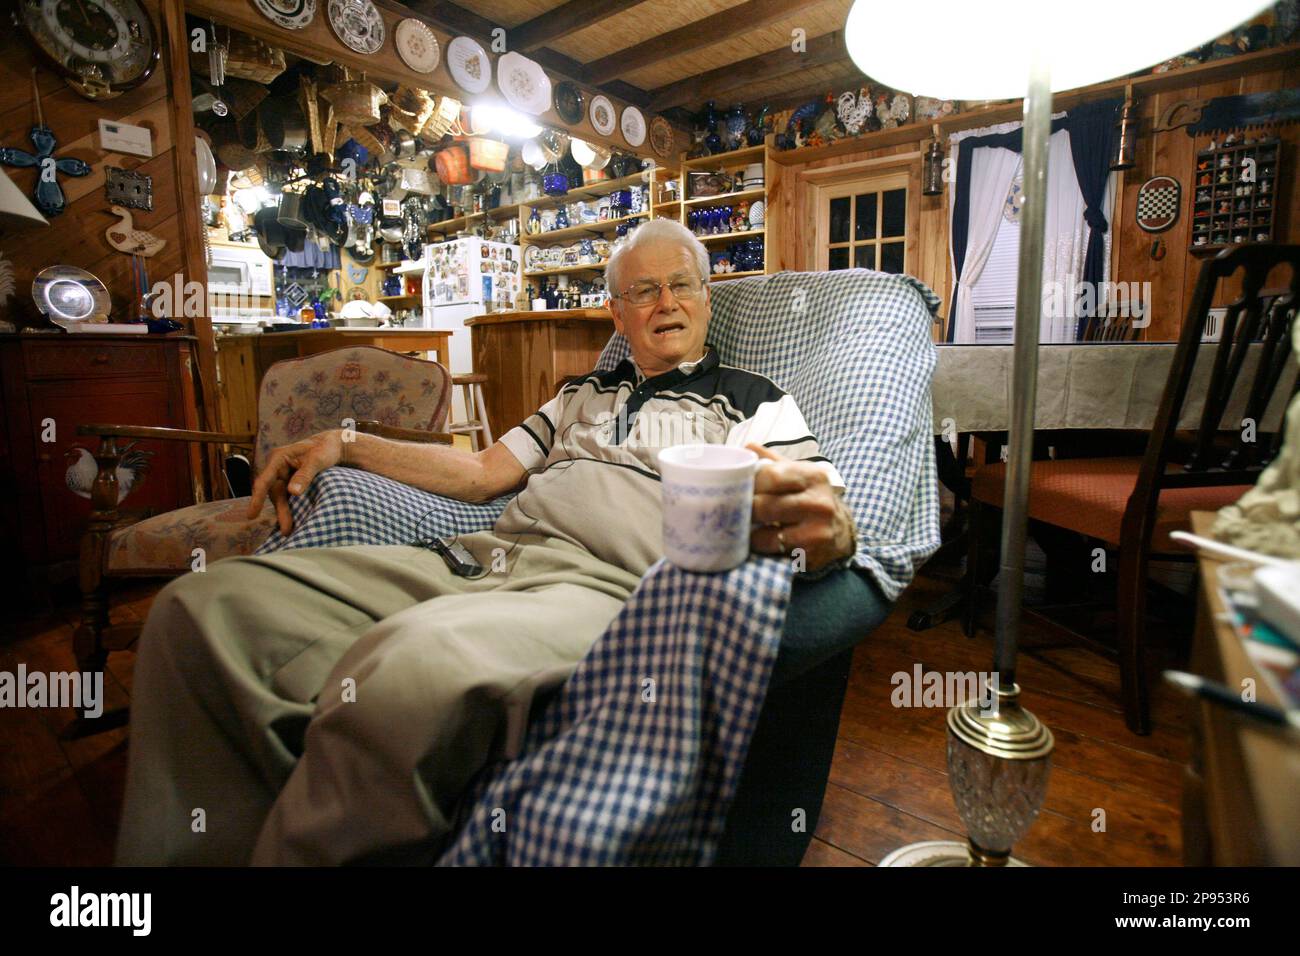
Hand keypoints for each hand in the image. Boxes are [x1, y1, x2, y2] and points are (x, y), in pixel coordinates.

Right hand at [247, 429, 345, 535]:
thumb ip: (305, 475)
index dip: (257, 498)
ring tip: (289, 530)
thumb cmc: (325, 449)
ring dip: (284, 512)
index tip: (252, 515)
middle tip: (286, 530)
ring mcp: (283, 475)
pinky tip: (292, 521)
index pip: (265, 480)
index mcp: (279, 458)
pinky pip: (287, 496)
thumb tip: (292, 492)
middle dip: (280, 511)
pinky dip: (289, 507)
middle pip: (274, 492)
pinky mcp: (290, 481)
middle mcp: (277, 467)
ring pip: (280, 496)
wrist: (333, 446)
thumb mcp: (317, 460)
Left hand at [748, 443, 854, 571]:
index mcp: (812, 475)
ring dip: (748, 530)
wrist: (839, 531)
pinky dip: (760, 544)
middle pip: (764, 505)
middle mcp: (818, 500)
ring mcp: (818, 527)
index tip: (737, 489)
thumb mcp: (798, 475)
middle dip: (743, 509)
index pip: (770, 475)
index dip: (748, 483)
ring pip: (765, 530)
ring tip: (742, 525)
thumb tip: (745, 448)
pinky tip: (759, 540)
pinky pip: (772, 547)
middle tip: (733, 511)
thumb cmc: (810, 498)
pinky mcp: (812, 548)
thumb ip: (772, 461)